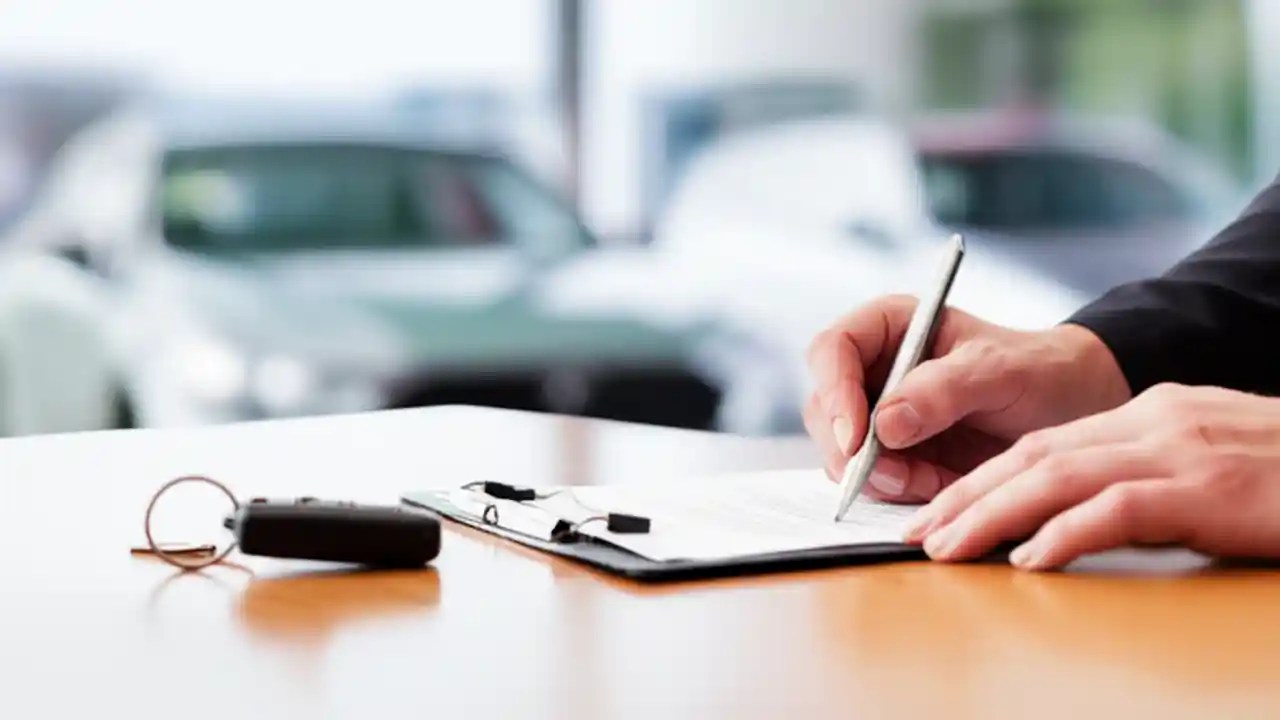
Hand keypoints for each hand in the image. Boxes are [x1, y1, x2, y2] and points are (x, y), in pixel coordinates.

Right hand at [803, 295, 1130, 501]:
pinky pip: (868, 480)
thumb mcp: (1001, 372)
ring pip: (839, 451)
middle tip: (900, 477)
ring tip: (936, 480)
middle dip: (855, 451)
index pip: (832, 349)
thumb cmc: (1040, 372)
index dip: (835, 392)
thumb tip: (884, 422)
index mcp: (890, 326)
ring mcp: (876, 413)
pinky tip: (938, 486)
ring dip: (879, 477)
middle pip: (825, 408)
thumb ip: (944, 389)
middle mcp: (873, 368)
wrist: (1071, 410)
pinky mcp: (889, 454)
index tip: (857, 438)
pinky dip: (897, 492)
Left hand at [907, 383, 1279, 569]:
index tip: (937, 511)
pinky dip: (1066, 532)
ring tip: (950, 548)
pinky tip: (1029, 558)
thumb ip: (1140, 474)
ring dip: (994, 514)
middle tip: (920, 533)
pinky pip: (1118, 508)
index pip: (1041, 444)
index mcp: (1147, 413)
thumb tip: (1067, 516)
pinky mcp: (1207, 486)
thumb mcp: (1204, 459)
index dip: (981, 477)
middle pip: (1034, 455)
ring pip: (1059, 476)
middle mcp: (1153, 421)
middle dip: (968, 495)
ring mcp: (1179, 450)